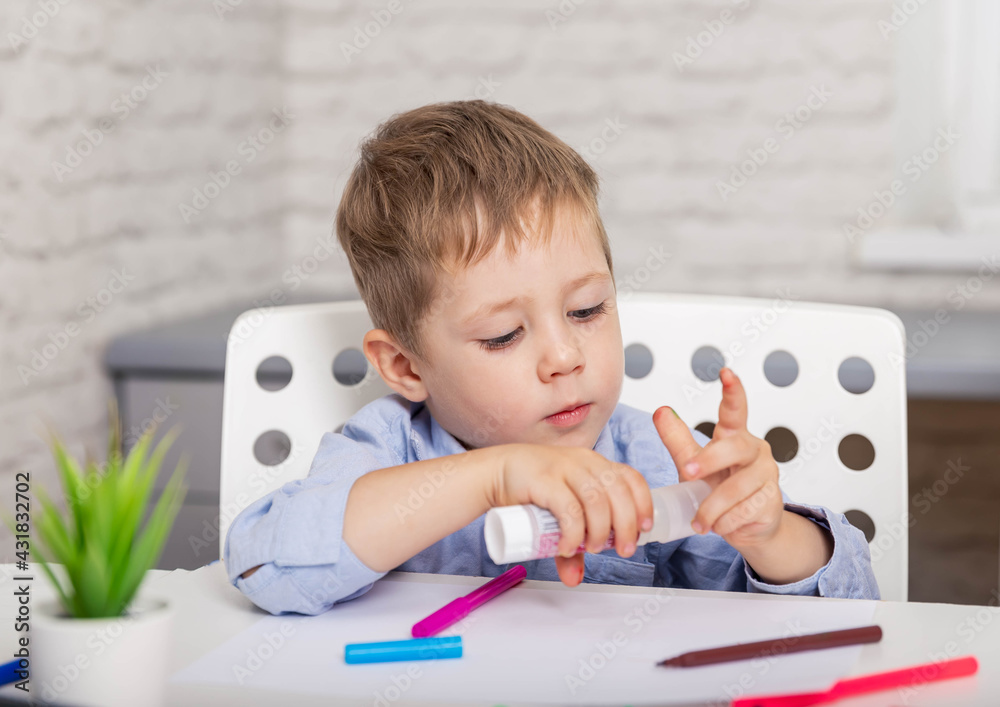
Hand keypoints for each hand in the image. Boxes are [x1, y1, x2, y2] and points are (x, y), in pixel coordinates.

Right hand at [488, 443, 653, 587]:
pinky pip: (569, 508)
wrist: (495, 472)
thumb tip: (575, 579)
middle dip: (627, 525)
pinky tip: (567, 546)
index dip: (643, 504)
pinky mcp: (545, 480)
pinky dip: (574, 532)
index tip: (643, 530)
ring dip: (601, 531)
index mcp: (595, 464)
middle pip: (619, 492)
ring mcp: (565, 468)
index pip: (631, 478)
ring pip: (597, 500)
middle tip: (623, 550)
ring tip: (592, 549)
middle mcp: (584, 462)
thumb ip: (571, 542)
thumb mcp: (559, 514)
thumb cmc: (532, 490)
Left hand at [652, 367, 783, 551]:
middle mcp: (754, 450)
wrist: (744, 526)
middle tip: (688, 473)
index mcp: (734, 437)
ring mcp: (767, 474)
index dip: (732, 391)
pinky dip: (725, 522)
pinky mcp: (772, 499)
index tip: (726, 373)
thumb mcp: (692, 464)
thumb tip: (661, 411)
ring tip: (700, 519)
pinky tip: (718, 525)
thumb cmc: (718, 488)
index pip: (736, 410)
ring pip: (737, 487)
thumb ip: (678, 439)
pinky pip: (744, 510)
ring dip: (712, 506)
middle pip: (734, 447)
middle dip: (709, 460)